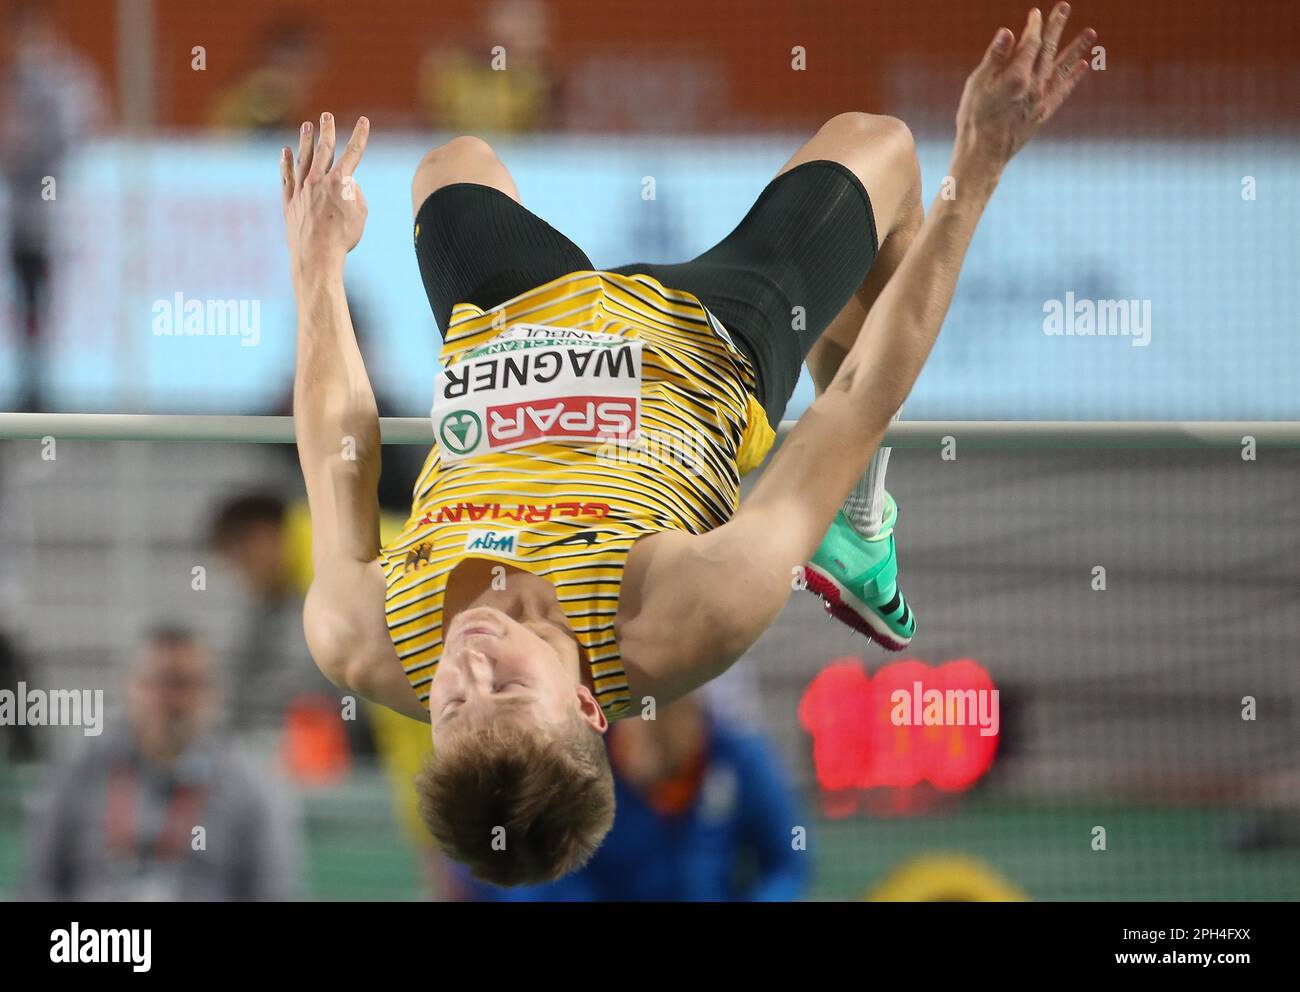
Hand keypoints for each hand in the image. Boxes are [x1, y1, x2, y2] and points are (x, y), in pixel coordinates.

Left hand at [281, 113, 369, 279]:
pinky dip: (285, 163)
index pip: (353, 153)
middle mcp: (318, 180)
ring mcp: (301, 190)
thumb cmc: (343, 238)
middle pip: (323, 149)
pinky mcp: (290, 202)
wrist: (316, 255)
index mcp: (339, 182)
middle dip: (326, 131)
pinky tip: (285, 151)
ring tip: (307, 126)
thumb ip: (355, 194)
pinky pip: (286, 177)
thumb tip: (345, 185)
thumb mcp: (360, 214)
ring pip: (303, 159)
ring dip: (305, 141)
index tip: (363, 121)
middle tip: (326, 116)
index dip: (360, 135)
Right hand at [954, 4, 1096, 175]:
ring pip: (1062, 68)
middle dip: (1056, 27)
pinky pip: (1063, 91)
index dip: (1034, 26)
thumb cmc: (974, 118)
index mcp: (1017, 75)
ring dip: (1077, 48)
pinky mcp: (1043, 113)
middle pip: (1048, 50)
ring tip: (1091, 33)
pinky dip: (1074, 77)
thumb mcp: (977, 84)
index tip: (1036, 14)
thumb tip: (1008, 32)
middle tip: (1065, 7)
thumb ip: (994, 57)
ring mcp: (1041, 100)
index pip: (1030, 43)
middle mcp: (1034, 85)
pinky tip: (1082, 65)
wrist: (983, 154)